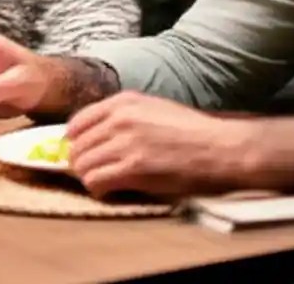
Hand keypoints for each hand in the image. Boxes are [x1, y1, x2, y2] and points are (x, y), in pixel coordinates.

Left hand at [66, 91, 253, 197]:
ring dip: (88, 177)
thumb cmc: (192, 131)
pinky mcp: (132, 168)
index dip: (74, 142)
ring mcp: (125, 143)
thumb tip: (98, 133)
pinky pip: (96, 181)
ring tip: (103, 183)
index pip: (78, 122)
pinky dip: (98, 189)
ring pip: (82, 165)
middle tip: (92, 172)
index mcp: (123, 102)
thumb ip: (125, 116)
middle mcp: (119, 119)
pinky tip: (110, 191)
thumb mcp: (154, 108)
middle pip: (77, 146)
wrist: (218, 148)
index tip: (81, 152)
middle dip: (81, 162)